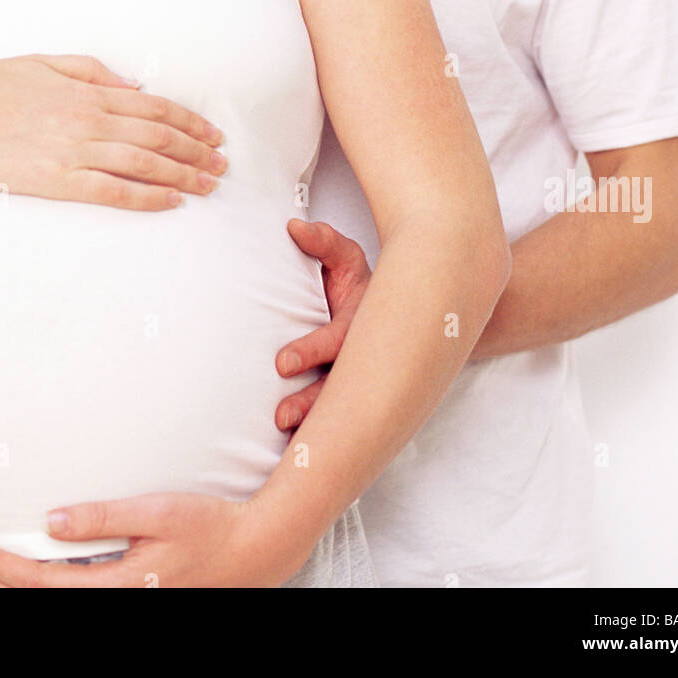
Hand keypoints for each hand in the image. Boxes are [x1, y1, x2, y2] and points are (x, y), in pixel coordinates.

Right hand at [0, 54, 226, 210]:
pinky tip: (170, 201)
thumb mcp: (43, 63)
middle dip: (196, 150)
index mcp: (87, 91)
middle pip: (158, 135)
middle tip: (222, 164)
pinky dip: (146, 195)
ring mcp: (74, 151)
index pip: (153, 107)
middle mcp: (89, 120)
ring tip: (208, 185)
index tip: (213, 134)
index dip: (189, 121)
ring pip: (144, 163)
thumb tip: (133, 84)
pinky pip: (112, 191)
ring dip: (183, 174)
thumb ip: (92, 71)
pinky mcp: (56, 181)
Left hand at [0, 491, 304, 588]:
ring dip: (15, 595)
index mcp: (118, 587)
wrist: (257, 551)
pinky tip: (35, 588)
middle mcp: (117, 607)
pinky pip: (78, 605)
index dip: (0, 568)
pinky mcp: (135, 605)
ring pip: (56, 611)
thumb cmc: (210, 527)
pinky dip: (47, 597)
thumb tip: (53, 522)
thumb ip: (104, 518)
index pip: (42, 583)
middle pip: (41, 605)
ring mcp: (127, 611)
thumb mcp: (157, 512)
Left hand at [274, 219, 370, 430]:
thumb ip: (324, 242)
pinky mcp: (353, 397)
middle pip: (340, 386)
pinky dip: (322, 436)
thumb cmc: (359, 284)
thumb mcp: (346, 258)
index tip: (281, 363)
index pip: (338, 341)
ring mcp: (359, 381)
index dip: (310, 352)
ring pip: (340, 408)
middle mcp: (363, 357)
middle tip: (281, 416)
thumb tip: (294, 227)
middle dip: (311, 402)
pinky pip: (340, 420)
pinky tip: (299, 449)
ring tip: (284, 430)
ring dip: (313, 422)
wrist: (396, 309)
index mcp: (363, 323)